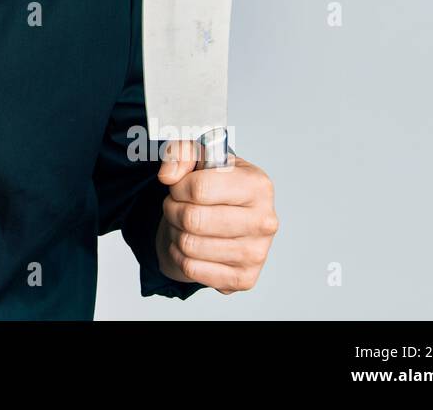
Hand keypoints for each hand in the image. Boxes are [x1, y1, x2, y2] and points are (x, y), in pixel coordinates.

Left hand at [154, 140, 277, 293]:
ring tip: (184, 224)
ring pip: (189, 245)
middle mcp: (264, 221)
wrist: (225, 218)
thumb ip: (181, 153)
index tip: (179, 186)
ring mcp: (257, 253)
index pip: (200, 188)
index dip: (178, 187)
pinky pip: (192, 269)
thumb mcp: (199, 158)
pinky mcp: (244, 278)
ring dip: (175, 233)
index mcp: (258, 185)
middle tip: (176, 206)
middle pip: (192, 219)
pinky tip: (192, 245)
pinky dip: (181, 256)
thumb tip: (168, 176)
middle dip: (172, 210)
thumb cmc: (214, 186)